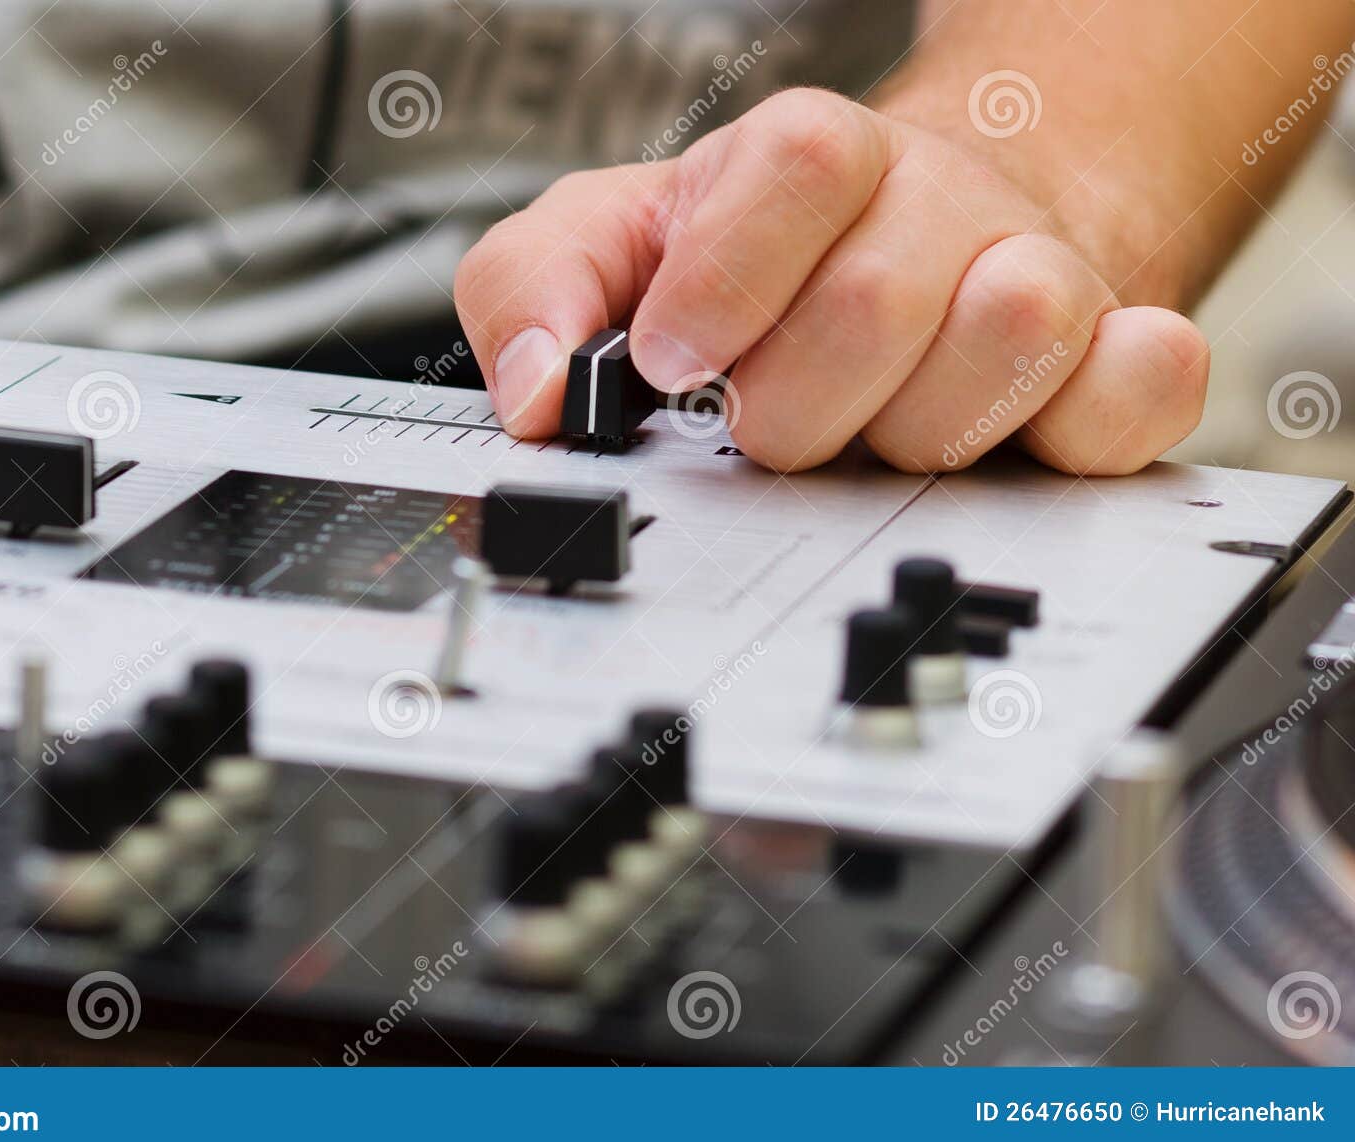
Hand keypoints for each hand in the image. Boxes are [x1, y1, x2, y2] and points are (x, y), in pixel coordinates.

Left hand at [454, 88, 1208, 474]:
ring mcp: (1040, 272)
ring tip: (875, 433)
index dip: (729, 282)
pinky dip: (1080, 427)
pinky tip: (1003, 440)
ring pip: (1016, 332)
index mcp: (810, 160)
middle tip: (764, 426)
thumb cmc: (753, 263)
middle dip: (794, 405)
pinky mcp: (1119, 355)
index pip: (800, 162)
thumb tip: (537, 390)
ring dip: (912, 427)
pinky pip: (1146, 385)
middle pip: (881, 294)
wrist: (915, 248)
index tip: (678, 361)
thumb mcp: (613, 250)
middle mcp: (936, 201)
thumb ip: (537, 288)